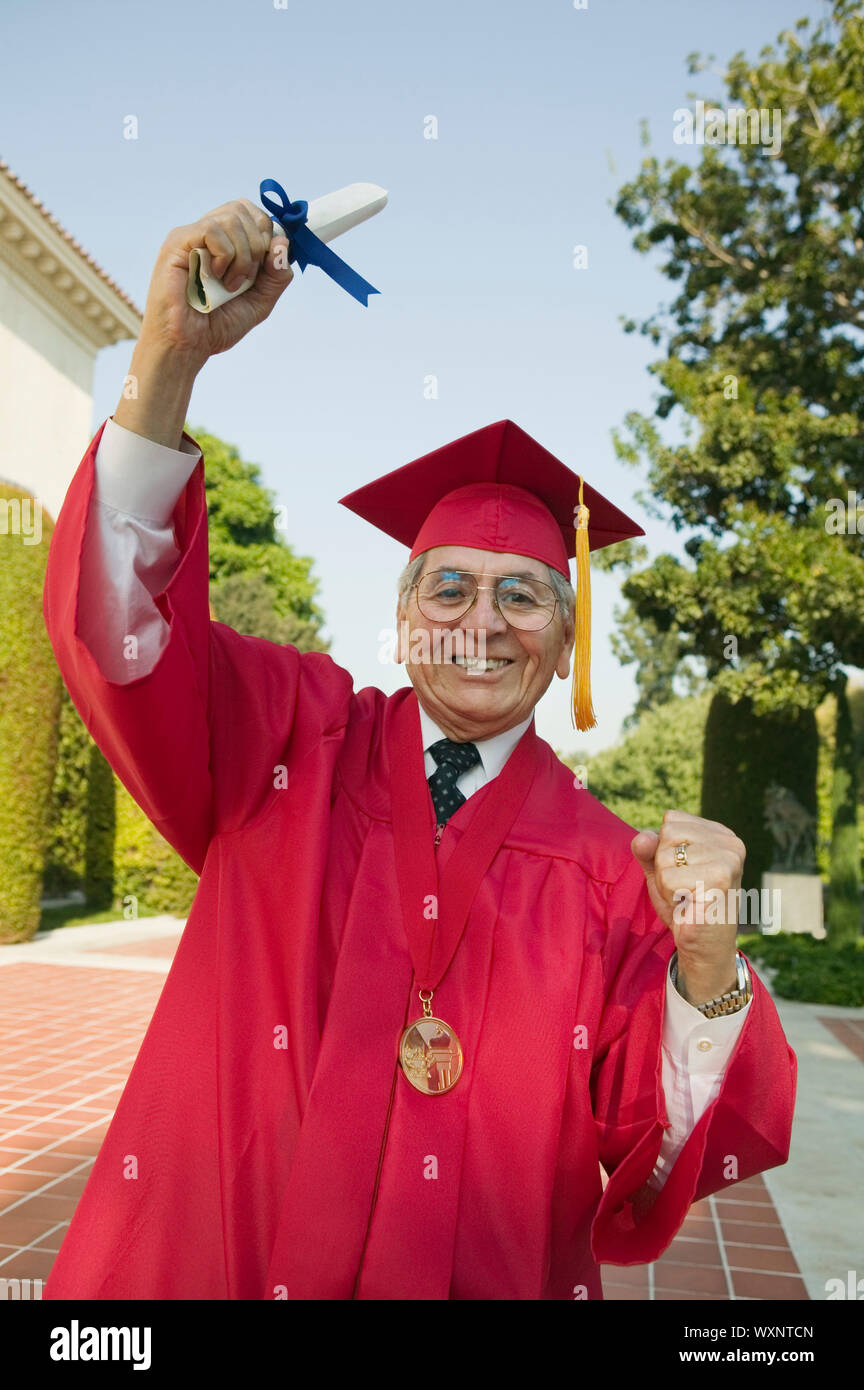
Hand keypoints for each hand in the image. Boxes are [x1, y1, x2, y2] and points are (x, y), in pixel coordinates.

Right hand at [137, 197, 293, 369]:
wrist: (187, 345)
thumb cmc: (216, 325)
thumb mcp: (259, 302)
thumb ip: (276, 275)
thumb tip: (282, 241)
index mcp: (226, 242)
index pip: (254, 214)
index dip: (268, 236)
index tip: (264, 269)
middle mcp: (208, 234)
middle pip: (245, 209)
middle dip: (258, 245)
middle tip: (247, 279)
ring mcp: (192, 236)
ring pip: (232, 217)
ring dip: (243, 256)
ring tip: (229, 285)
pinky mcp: (177, 242)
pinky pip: (212, 229)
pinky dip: (224, 255)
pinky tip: (216, 278)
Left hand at [631, 810, 744, 1005]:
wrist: (704, 946)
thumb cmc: (685, 905)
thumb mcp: (661, 870)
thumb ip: (648, 849)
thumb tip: (643, 837)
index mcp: (720, 834)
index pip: (671, 820)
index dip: (665, 849)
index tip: (685, 872)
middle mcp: (730, 842)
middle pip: (667, 834)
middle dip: (664, 865)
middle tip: (685, 887)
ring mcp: (728, 859)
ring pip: (665, 856)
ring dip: (667, 883)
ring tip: (687, 896)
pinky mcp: (719, 879)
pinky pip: (668, 878)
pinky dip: (670, 896)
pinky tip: (689, 905)